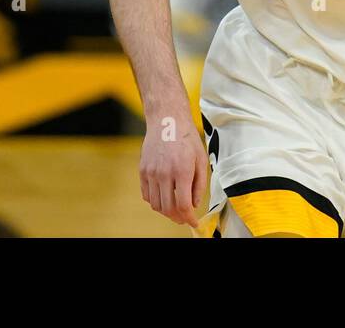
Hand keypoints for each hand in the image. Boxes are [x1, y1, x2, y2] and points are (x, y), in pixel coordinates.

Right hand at [139, 106, 207, 226]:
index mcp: (182, 171)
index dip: (189, 218)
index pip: (183, 205)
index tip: (194, 223)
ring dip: (166, 212)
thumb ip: (199, 185)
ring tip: (175, 209)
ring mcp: (151, 173)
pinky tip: (164, 198)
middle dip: (178, 218)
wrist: (167, 121)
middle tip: (184, 218)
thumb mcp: (201, 160)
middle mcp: (164, 174)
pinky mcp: (143, 171)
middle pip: (168, 208)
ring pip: (156, 204)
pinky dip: (155, 201)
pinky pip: (146, 195)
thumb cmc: (187, 139)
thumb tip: (195, 204)